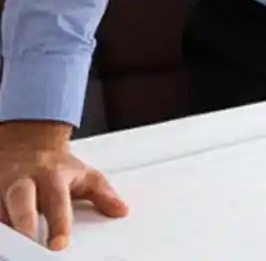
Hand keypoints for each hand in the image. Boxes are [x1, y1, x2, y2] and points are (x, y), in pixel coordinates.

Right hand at [0, 121, 127, 250]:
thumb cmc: (57, 167)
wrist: (26, 146)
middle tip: (29, 248)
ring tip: (13, 250)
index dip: (58, 224)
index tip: (60, 244)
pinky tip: (5, 242)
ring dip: (6, 229)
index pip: (56, 201)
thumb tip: (121, 211)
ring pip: (0, 208)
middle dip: (23, 223)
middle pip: (19, 200)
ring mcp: (2, 188)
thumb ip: (104, 194)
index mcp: (51, 175)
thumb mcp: (86, 175)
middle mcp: (23, 181)